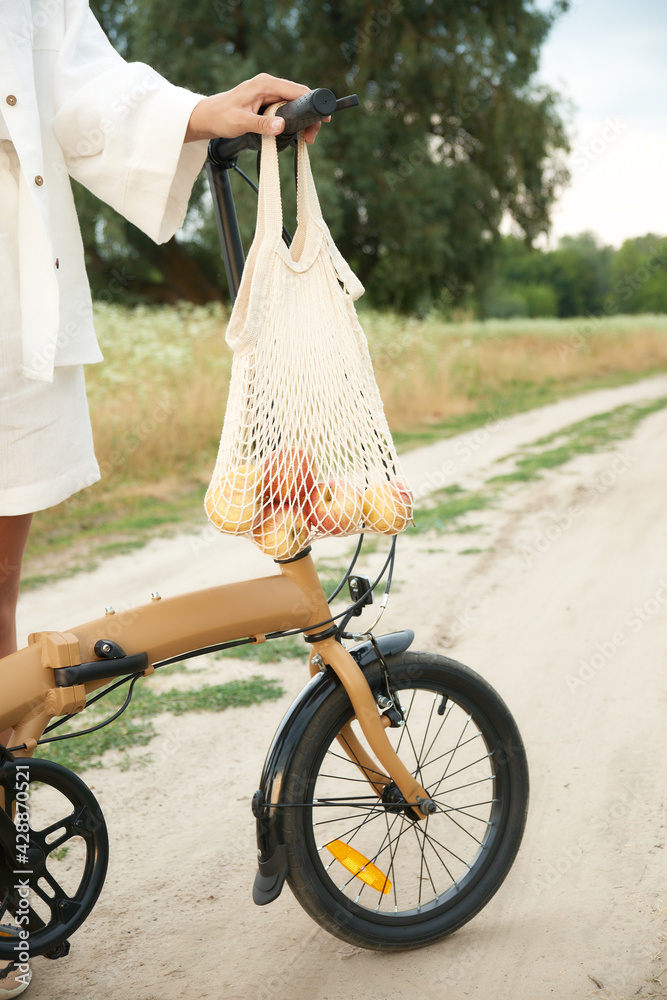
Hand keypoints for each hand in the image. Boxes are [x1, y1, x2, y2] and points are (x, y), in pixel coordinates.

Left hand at [185, 72, 328, 144]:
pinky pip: (285, 109)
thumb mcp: (240, 122)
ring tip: (305, 138)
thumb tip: (281, 126)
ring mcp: (268, 93)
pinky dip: (292, 121)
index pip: (296, 90)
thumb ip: (261, 124)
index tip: (323, 117)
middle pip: (298, 97)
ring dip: (301, 121)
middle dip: (309, 116)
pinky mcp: (267, 102)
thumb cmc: (220, 117)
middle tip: (311, 137)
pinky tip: (293, 133)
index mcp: (265, 84)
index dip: (312, 103)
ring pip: (294, 105)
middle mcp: (269, 85)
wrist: (206, 117)